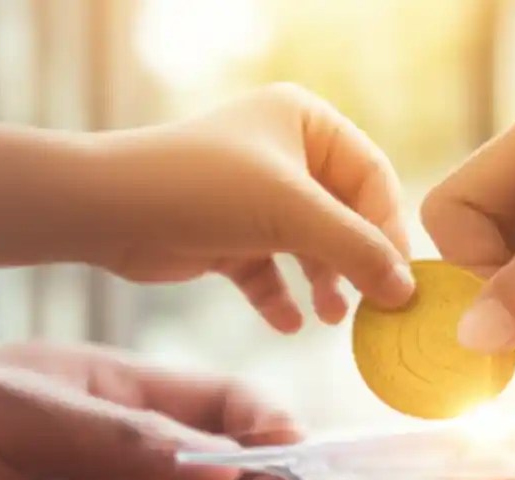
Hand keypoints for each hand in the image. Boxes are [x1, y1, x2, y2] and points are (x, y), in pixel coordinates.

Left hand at [82, 83, 414, 331]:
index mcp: (306, 123)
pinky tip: (288, 322)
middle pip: (344, 216)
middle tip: (374, 307)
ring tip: (331, 317)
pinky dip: (281, 297)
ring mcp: (255, 197)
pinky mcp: (229, 236)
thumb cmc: (202, 189)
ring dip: (323, 284)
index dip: (389, 229)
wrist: (108, 210)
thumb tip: (406, 290)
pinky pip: (270, 271)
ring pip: (309, 247)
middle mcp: (285, 154)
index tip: (402, 280)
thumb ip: (357, 250)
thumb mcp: (293, 214)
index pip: (372, 177)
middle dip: (355, 262)